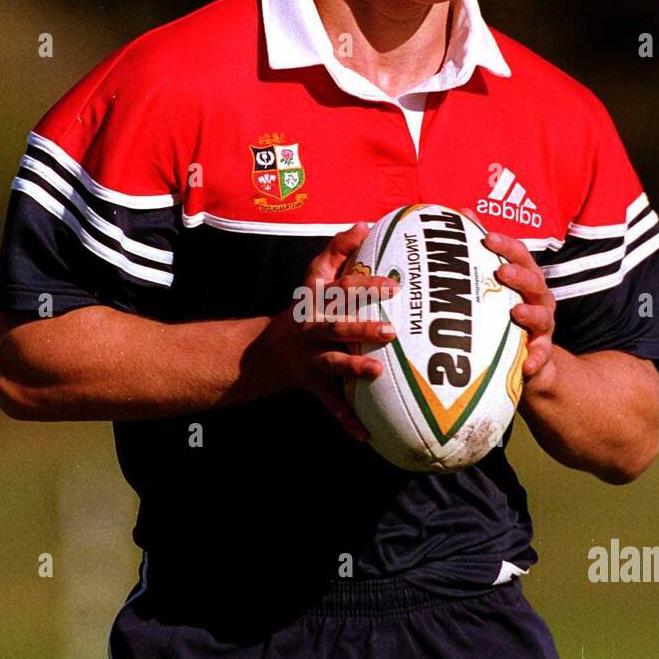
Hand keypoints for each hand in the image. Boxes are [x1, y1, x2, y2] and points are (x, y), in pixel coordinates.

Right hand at [268, 222, 398, 440]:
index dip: (366, 285)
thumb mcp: (315, 278)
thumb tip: (366, 223)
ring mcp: (309, 358)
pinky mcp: (311, 384)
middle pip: (336, 326)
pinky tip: (366, 435)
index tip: (394, 285)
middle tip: (391, 332)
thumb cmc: (304, 309)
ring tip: (378, 372)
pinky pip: (331, 405)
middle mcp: (311, 328)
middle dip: (361, 328)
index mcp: (317, 301)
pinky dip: (347, 421)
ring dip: (353, 367)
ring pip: (332, 363)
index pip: (341, 289)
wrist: (263, 351)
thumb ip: (338, 250)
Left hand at [481, 229, 555, 379]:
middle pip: (534, 282)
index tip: (486, 237)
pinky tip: (527, 365)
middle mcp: (538, 300)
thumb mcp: (496, 284)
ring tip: (516, 312)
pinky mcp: (541, 353)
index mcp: (525, 279)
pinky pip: (541, 357)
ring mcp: (542, 327)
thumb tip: (462, 212)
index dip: (505, 245)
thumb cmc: (506, 312)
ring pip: (541, 317)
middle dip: (519, 275)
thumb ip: (481, 251)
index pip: (519, 256)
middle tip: (501, 271)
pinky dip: (536, 360)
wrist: (530, 357)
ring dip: (530, 313)